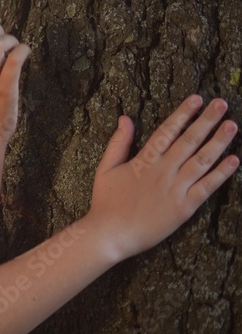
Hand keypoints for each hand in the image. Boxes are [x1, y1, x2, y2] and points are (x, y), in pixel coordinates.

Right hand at [86, 96, 238, 261]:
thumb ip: (118, 143)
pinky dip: (221, 173)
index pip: (167, 131)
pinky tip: (234, 160)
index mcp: (144, 160)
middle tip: (222, 104)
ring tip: (232, 125)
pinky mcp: (185, 207)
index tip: (197, 99)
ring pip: (202, 161)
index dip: (183, 114)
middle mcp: (163, 171)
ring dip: (218, 142)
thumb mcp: (105, 168)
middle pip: (189, 141)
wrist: (111, 234)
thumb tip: (125, 118)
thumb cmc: (106, 202)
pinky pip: (207, 187)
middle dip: (207, 121)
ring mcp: (175, 189)